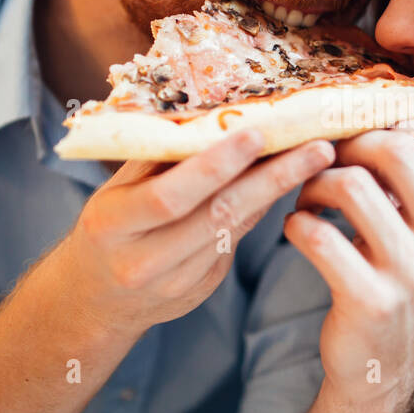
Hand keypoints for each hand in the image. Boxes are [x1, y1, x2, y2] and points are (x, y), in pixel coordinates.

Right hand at [50, 128, 335, 337]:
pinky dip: (263, 209)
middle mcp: (143, 260)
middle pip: (217, 215)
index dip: (215, 166)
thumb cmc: (108, 226)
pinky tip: (290, 182)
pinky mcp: (200, 290)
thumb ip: (157, 158)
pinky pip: (237, 242)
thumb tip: (215, 112)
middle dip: (272, 177)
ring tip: (316, 157)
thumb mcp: (115, 190)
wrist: (95, 299)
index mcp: (112, 225)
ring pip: (236, 229)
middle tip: (318, 147)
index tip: (257, 133)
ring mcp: (175, 282)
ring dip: (279, 190)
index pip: (170, 196)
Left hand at [283, 120, 413, 412]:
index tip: (368, 144)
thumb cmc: (401, 279)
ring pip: (351, 186)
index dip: (396, 125)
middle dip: (348, 147)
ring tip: (308, 200)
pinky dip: (296, 224)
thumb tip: (374, 109)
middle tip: (326, 164)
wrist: (384, 367)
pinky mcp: (371, 301)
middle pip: (395, 148)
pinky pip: (317, 235)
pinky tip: (298, 231)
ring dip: (315, 185)